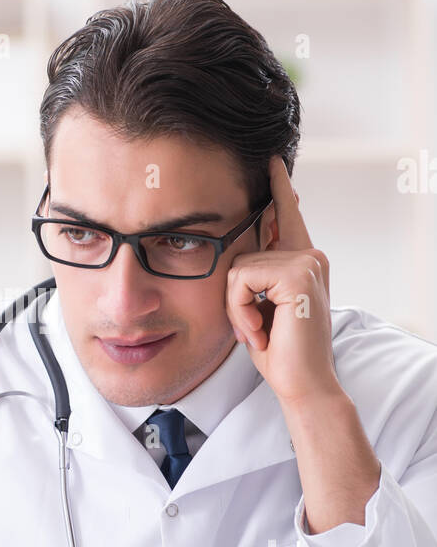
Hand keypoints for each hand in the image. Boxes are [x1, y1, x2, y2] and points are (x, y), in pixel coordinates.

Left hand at [226, 156, 338, 407]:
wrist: (302, 383)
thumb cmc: (279, 352)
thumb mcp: (261, 307)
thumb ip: (256, 277)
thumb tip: (239, 251)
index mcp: (304, 261)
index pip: (287, 216)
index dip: (278, 189)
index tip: (271, 162)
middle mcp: (310, 255)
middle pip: (242, 254)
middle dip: (236, 297)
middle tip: (257, 330)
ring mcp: (307, 261)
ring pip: (237, 269)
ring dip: (236, 308)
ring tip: (260, 332)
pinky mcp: (297, 273)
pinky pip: (241, 281)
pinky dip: (240, 311)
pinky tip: (260, 332)